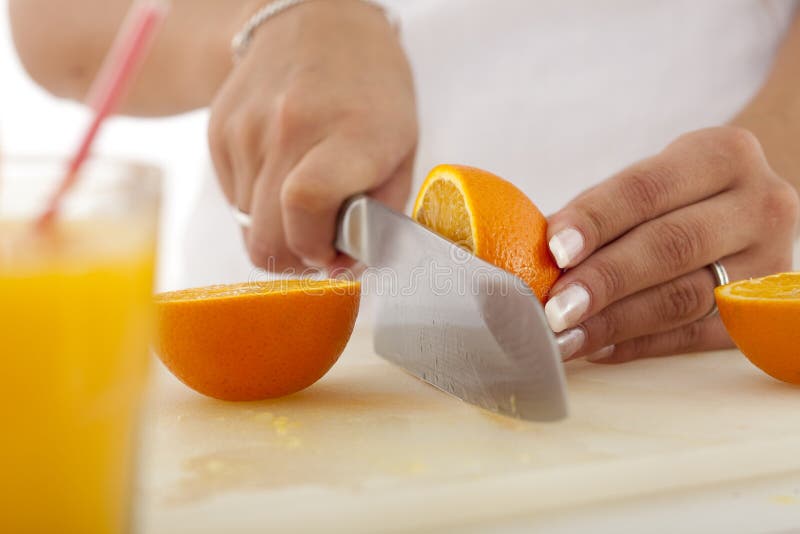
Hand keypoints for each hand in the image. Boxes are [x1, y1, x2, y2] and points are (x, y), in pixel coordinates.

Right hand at [208, 0, 416, 270]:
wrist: (316, 22)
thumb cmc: (372, 91)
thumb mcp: (403, 150)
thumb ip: (381, 216)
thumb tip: (342, 269)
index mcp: (350, 132)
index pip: (306, 204)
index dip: (315, 246)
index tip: (333, 252)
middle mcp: (289, 127)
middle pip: (267, 236)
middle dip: (295, 259)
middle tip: (319, 245)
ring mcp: (246, 129)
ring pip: (248, 226)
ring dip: (278, 230)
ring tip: (306, 200)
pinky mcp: (219, 132)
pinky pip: (233, 200)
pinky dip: (259, 204)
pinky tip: (283, 173)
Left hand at [546, 127, 799, 362]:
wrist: (743, 215)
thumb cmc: (676, 198)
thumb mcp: (648, 184)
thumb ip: (598, 214)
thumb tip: (534, 257)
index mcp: (724, 155)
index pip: (648, 189)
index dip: (597, 220)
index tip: (555, 251)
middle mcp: (761, 205)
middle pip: (671, 246)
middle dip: (604, 280)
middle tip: (555, 308)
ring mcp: (769, 263)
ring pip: (683, 298)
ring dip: (614, 322)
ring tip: (565, 336)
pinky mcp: (761, 313)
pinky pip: (692, 336)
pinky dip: (638, 344)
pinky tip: (598, 347)